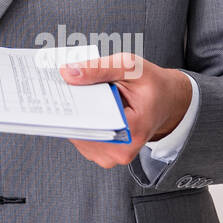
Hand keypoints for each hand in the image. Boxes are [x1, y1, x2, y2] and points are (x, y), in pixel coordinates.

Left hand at [57, 53, 192, 168]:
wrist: (166, 100)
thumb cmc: (151, 85)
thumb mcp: (130, 67)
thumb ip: (99, 69)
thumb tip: (68, 73)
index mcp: (133, 131)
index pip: (92, 123)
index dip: (72, 108)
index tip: (55, 93)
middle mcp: (121, 151)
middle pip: (81, 131)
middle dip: (69, 109)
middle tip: (56, 88)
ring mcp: (111, 155)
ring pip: (78, 136)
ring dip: (71, 115)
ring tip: (69, 94)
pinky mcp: (103, 153)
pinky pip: (81, 138)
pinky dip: (77, 120)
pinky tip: (77, 103)